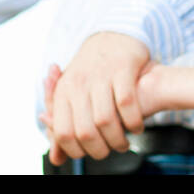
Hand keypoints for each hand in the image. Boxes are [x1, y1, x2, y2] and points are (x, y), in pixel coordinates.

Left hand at [39, 59, 166, 162]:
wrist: (112, 34)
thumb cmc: (92, 74)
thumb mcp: (72, 97)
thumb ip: (63, 128)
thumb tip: (56, 159)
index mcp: (63, 92)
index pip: (64, 133)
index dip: (77, 151)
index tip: (90, 152)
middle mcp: (79, 83)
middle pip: (85, 131)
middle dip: (100, 150)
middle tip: (110, 150)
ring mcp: (100, 74)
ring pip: (106, 120)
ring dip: (118, 140)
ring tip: (124, 142)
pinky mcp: (122, 67)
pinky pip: (126, 103)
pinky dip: (134, 122)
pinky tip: (137, 126)